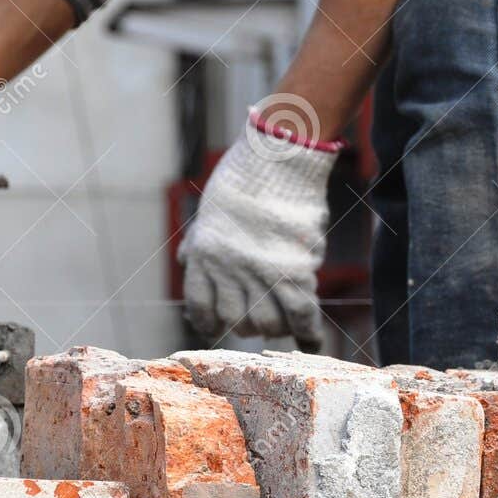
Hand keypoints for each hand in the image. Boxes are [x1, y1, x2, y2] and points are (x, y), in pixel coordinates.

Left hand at [178, 113, 336, 350]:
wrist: (280, 155)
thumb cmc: (246, 176)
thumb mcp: (209, 209)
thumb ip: (198, 240)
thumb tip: (186, 261)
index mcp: (204, 252)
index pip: (199, 305)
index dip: (207, 322)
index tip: (215, 329)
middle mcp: (228, 267)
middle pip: (235, 320)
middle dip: (246, 326)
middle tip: (258, 321)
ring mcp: (261, 270)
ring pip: (267, 322)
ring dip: (275, 328)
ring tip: (282, 322)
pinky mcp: (295, 268)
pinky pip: (300, 313)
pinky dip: (307, 332)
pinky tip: (311, 341)